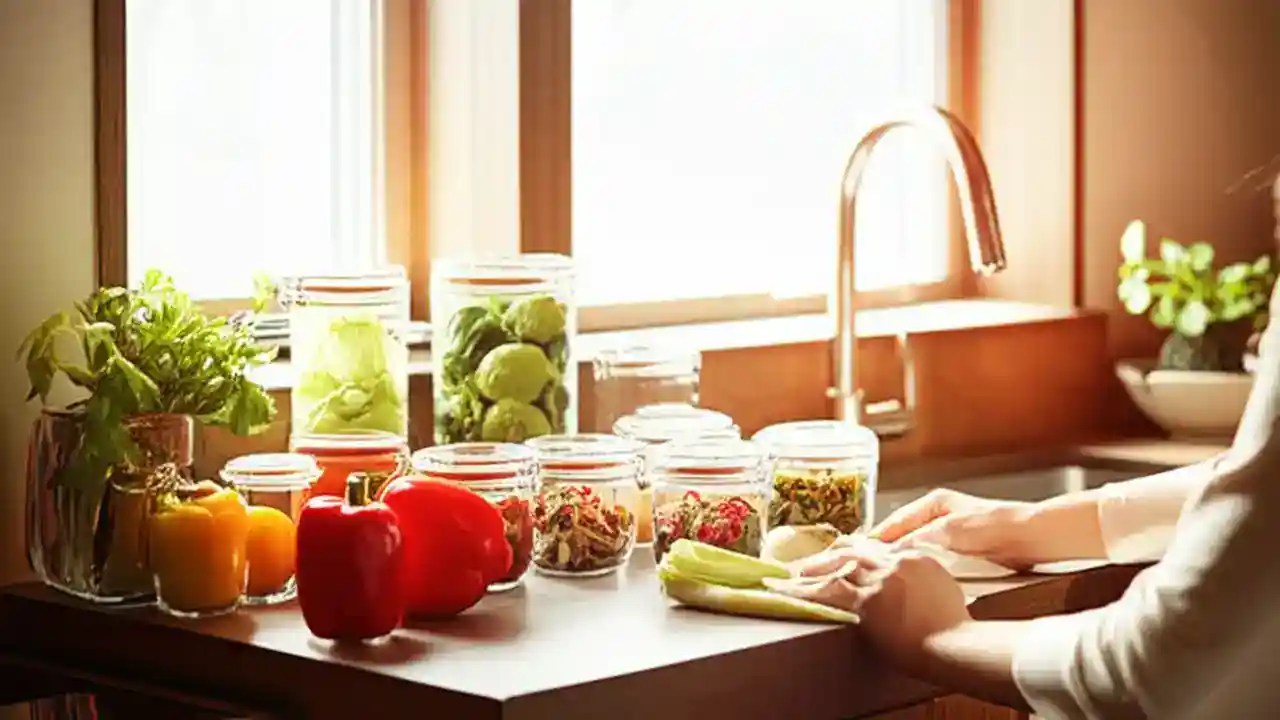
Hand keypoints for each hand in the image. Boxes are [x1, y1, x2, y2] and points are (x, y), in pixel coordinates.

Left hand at [767, 542, 969, 671]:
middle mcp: (893, 562)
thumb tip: (907, 576)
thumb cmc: (953, 624)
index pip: (877, 546)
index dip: (857, 549)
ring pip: (839, 566)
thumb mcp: (942, 584)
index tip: (843, 551)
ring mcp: (879, 580)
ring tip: (794, 572)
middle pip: (854, 550)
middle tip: (812, 559)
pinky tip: (792, 590)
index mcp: (914, 556)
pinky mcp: (867, 602)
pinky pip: (831, 592)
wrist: (952, 643)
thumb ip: (921, 573)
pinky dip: (808, 590)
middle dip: (831, 553)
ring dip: (814, 568)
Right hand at [871, 489, 1035, 568]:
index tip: (855, 552)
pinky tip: (916, 583)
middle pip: (903, 536)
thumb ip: (916, 541)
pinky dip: (922, 570)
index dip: (875, 538)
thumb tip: (890, 553)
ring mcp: (950, 535)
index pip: (894, 522)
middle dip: (887, 552)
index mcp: (933, 503)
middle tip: (866, 569)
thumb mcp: (948, 532)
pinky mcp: (962, 552)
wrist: (1031, 537)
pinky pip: (933, 562)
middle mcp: (938, 516)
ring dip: (905, 564)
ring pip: (917, 551)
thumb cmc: (993, 527)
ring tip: (886, 578)